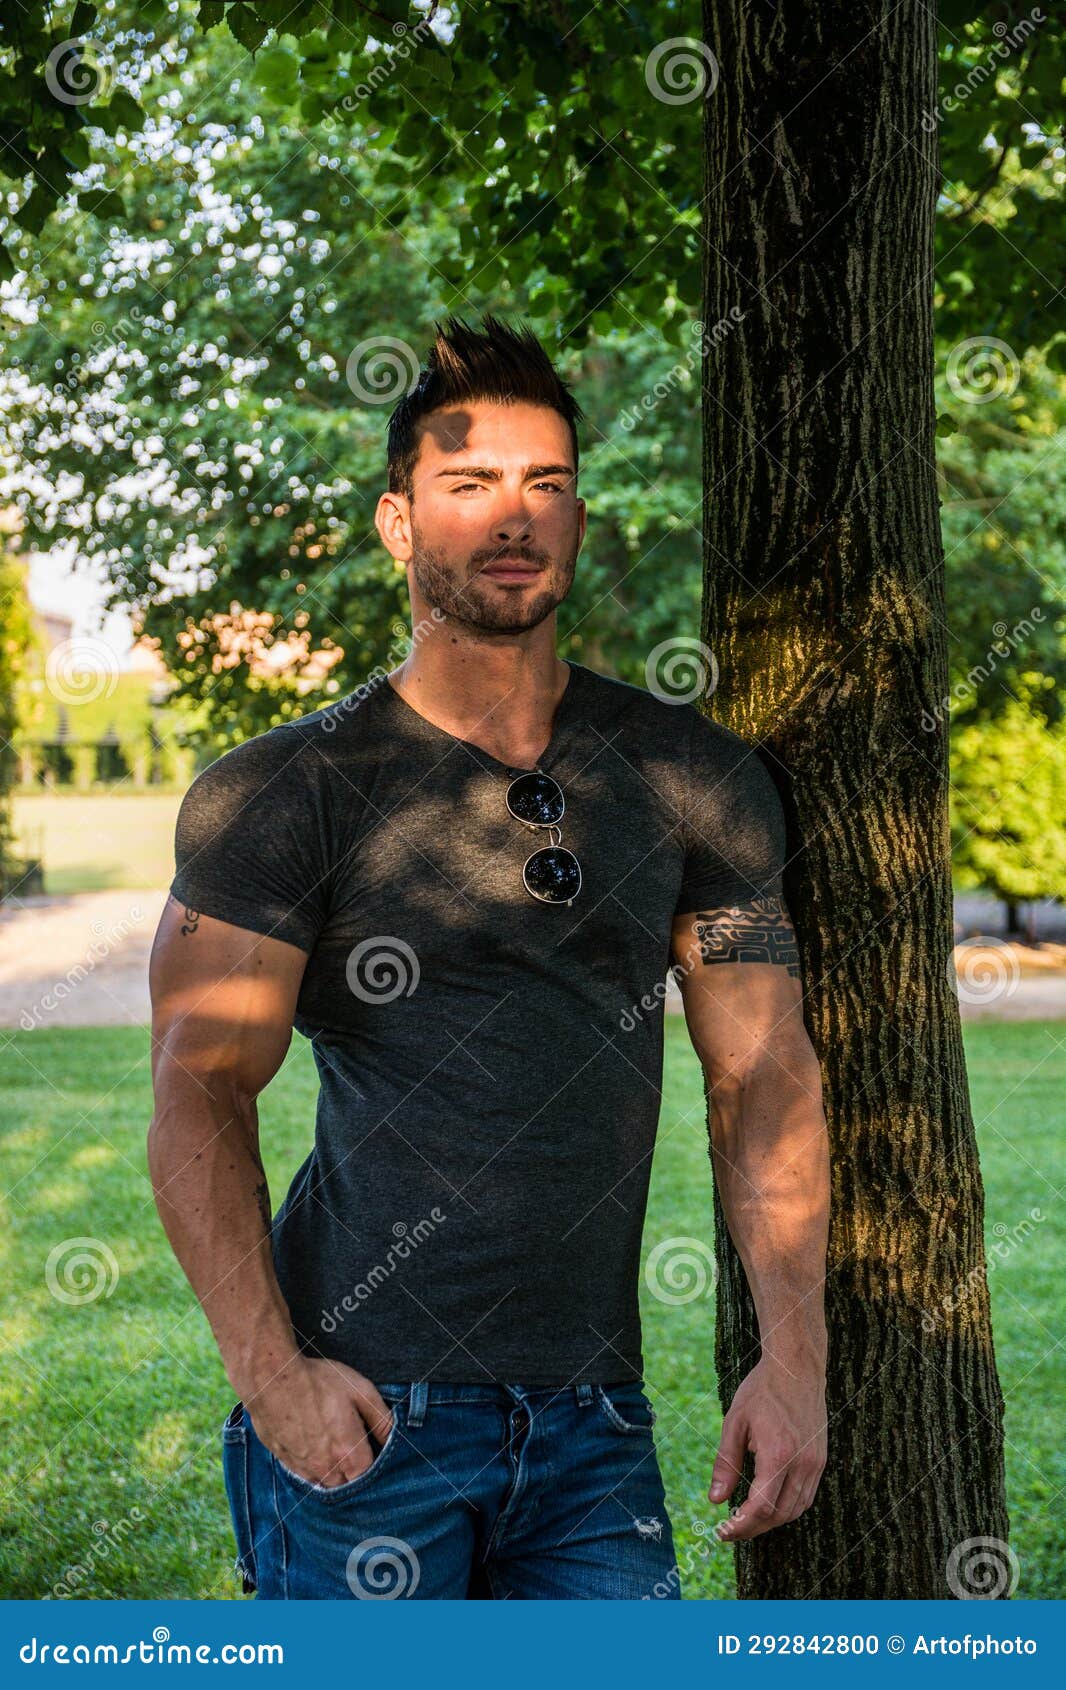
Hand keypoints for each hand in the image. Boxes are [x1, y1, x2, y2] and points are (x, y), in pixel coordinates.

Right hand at [243, 1353, 394, 1487]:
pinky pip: (306, 1478)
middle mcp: (327, 1469)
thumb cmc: (319, 1381)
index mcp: (349, 1454)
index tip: (374, 1454)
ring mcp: (304, 1468)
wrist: (271, 1378)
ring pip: (326, 1485)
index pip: (370, 1479)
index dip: (376, 1470)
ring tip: (336, 1453)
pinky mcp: (286, 1462)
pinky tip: (315, 1451)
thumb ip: (382, 1419)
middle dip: (355, 1475)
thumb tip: (394, 1439)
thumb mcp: (361, 1390)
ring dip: (334, 1476)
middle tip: (356, 1452)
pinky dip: (314, 1470)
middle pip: (348, 1486)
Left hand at [708, 1356, 826, 1539]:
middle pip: (779, 1515)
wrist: (797, 1367)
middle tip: (730, 1530)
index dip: (741, 1526)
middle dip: (753, 1528)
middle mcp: (802, 1464)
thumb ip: (725, 1463)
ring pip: (796, 1510)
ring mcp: (815, 1463)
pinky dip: (788, 1509)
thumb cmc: (762, 1390)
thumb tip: (715, 1500)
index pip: (761, 1507)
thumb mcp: (735, 1422)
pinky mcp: (820, 1460)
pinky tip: (770, 1505)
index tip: (723, 1532)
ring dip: (771, 1521)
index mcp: (778, 1454)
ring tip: (747, 1520)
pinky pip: (806, 1497)